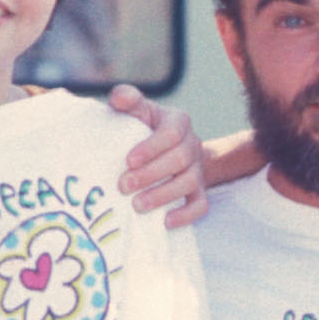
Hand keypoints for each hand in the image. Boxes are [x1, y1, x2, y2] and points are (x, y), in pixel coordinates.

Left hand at [113, 84, 207, 224]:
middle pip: (180, 159)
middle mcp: (192, 144)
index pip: (171, 133)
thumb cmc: (145, 128)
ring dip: (163, 196)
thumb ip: (128, 100)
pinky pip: (201, 205)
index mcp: (178, 121)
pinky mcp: (199, 191)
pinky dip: (186, 215)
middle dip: (151, 175)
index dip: (152, 148)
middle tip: (123, 186)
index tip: (128, 161)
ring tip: (137, 206)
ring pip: (189, 183)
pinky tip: (166, 222)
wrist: (168, 149)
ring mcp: (198, 169)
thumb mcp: (139, 111)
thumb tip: (117, 97)